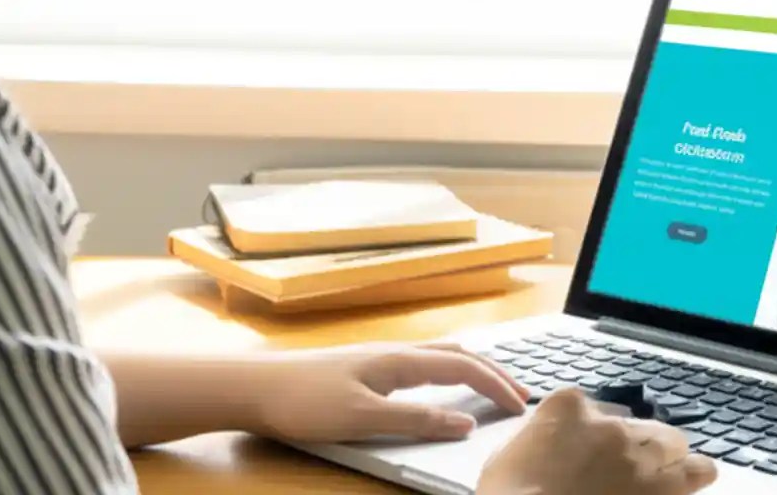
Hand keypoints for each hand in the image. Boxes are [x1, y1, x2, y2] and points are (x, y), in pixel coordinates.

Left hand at [245, 341, 528, 441]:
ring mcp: (380, 357)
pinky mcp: (365, 367)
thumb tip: (464, 425)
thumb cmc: (304, 402)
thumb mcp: (363, 419)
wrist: (254, 386)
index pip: (465, 369)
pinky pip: (423, 363)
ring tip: (491, 385)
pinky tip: (440, 383)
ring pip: (441, 356)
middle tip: (520, 394)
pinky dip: (449, 371)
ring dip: (473, 369)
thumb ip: (416, 421)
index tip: (522, 406)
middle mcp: (396, 352)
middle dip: (494, 373)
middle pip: (459, 356)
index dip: (497, 386)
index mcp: (401, 361)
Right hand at [478, 388, 718, 494]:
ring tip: (655, 481)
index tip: (585, 459)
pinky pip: (698, 471)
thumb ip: (540, 442)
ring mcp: (640, 454)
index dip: (592, 438)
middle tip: (618, 476)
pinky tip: (689, 483)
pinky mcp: (664, 486)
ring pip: (672, 444)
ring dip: (665, 460)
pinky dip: (693, 477)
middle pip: (637, 426)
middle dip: (634, 447)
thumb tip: (552, 451)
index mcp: (567, 407)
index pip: (592, 410)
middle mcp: (610, 423)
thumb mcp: (507, 460)